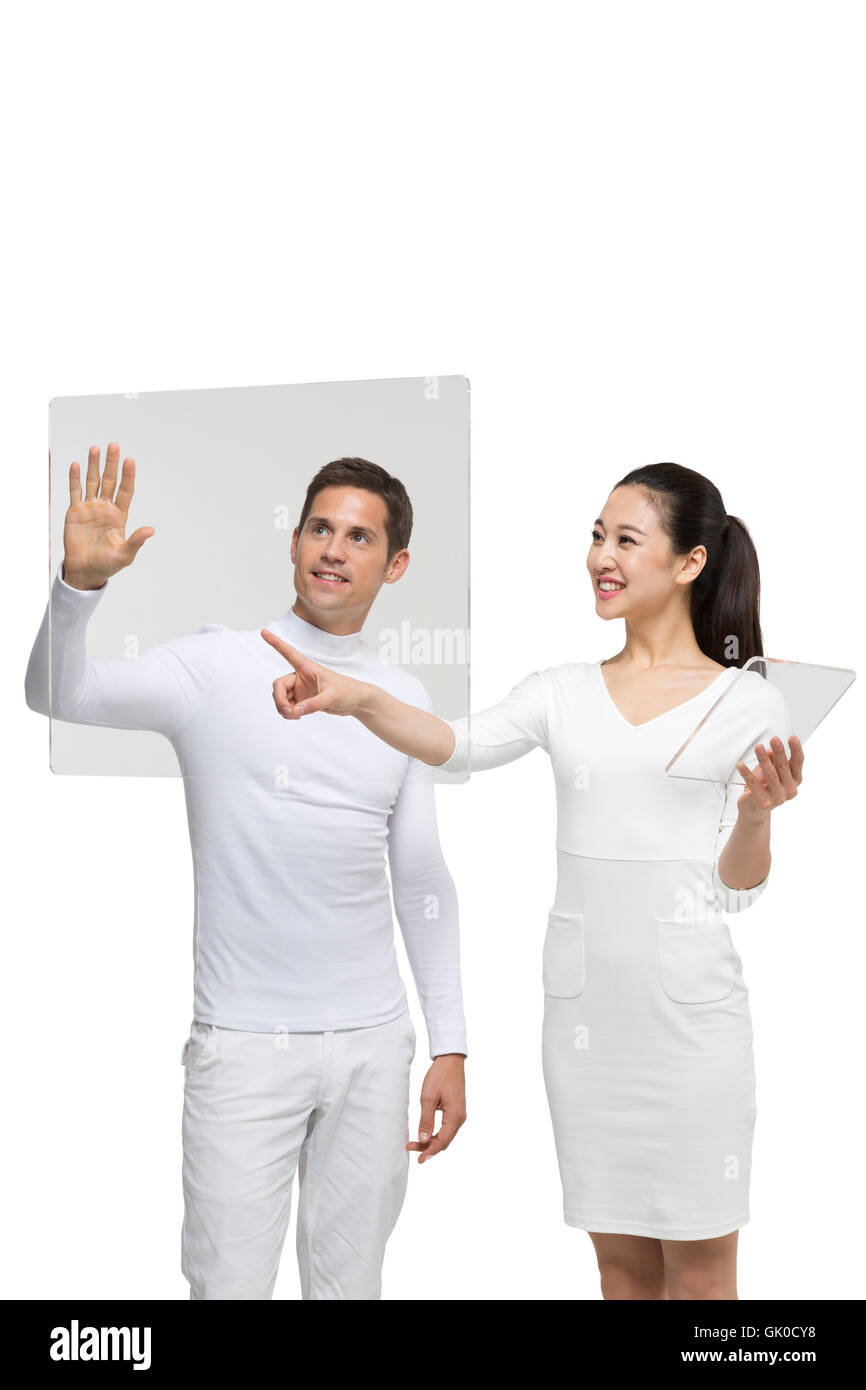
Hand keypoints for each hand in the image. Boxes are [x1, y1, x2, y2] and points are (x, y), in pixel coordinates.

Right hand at [62, 443, 153, 588]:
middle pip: (109, 481)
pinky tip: (75, 465)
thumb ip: (136, 541)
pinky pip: (75, 492)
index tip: (129, 460)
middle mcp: (105, 508)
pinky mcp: (74, 512)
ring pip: (92, 482)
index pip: (125, 491)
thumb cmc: (107, 565)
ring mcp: (90, 508)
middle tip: (114, 446)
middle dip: (111, 464)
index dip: (127, 476)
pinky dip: (74, 478)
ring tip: (96, 449)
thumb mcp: (125, 555)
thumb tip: (151, 530)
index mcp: (119, 516)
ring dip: (94, 466)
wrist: (85, 571)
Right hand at [260, 628, 371, 717]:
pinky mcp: (302, 700)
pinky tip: (297, 716)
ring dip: (283, 708)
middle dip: (280, 700)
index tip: (264, 632)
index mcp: (308, 667)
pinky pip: (287, 706)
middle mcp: (301, 677)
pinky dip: (288, 713)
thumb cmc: (347, 692)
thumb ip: (314, 704)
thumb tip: (296, 711)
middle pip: (278, 685)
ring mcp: (300, 689)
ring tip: (294, 716)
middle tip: (289, 712)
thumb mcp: (332, 697)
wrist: (355, 702)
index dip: (276, 643)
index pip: (289, 653)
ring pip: (281, 698)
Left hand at [407, 1055, 465, 1163]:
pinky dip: (436, 1134)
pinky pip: (447, 1128)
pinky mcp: (456, 1111)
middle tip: (410, 1147)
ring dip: (431, 1141)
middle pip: (444, 1141)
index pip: (442, 1142)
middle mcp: (460, 1118)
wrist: (450, 1060)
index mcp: (455, 1116)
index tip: (418, 1159)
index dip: (429, 1151)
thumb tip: (423, 1140)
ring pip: (445, 1136)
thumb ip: (426, 1120)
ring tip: (414, 1142)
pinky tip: (425, 1134)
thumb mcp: (428, 1097)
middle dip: (428, 1147)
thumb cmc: (439, 1076)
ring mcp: (459, 1115)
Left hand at [736, 734, 803, 818]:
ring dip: (764, 759)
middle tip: (774, 740)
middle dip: (780, 752)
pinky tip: (740, 765)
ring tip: (758, 748)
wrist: (754, 810)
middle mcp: (789, 790)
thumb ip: (772, 760)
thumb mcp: (769, 770)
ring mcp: (777, 797)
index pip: (798, 763)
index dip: (796, 750)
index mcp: (794, 780)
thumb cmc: (763, 787)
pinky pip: (754, 784)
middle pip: (784, 767)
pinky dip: (746, 773)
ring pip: (771, 775)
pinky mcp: (763, 802)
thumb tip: (771, 750)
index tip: (792, 738)